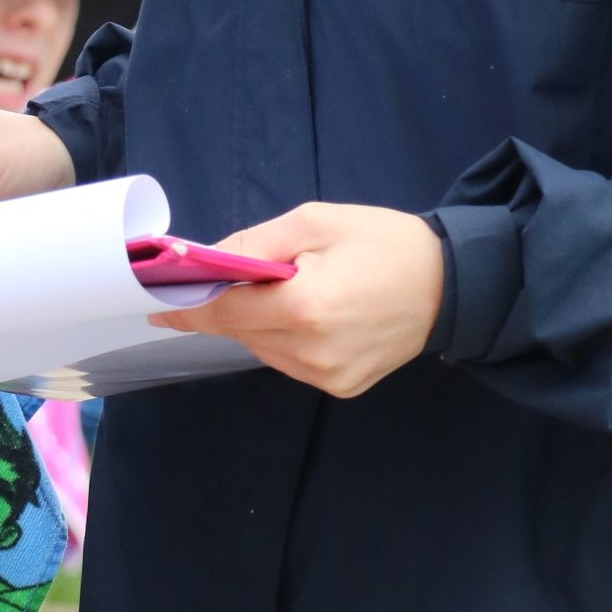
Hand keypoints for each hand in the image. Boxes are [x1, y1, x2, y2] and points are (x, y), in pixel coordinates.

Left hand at [151, 202, 443, 398]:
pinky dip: (288, 339)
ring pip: (264, 350)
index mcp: (305, 307)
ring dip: (262, 322)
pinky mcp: (342, 389)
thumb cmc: (384, 241)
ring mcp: (328, 377)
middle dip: (232, 305)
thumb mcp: (315, 222)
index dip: (188, 307)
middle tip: (241, 276)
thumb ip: (254, 244)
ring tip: (295, 290)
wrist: (454, 284)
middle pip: (242, 331)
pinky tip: (316, 315)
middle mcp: (312, 352)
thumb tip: (204, 262)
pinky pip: (291, 362)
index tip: (156, 304)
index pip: (225, 313)